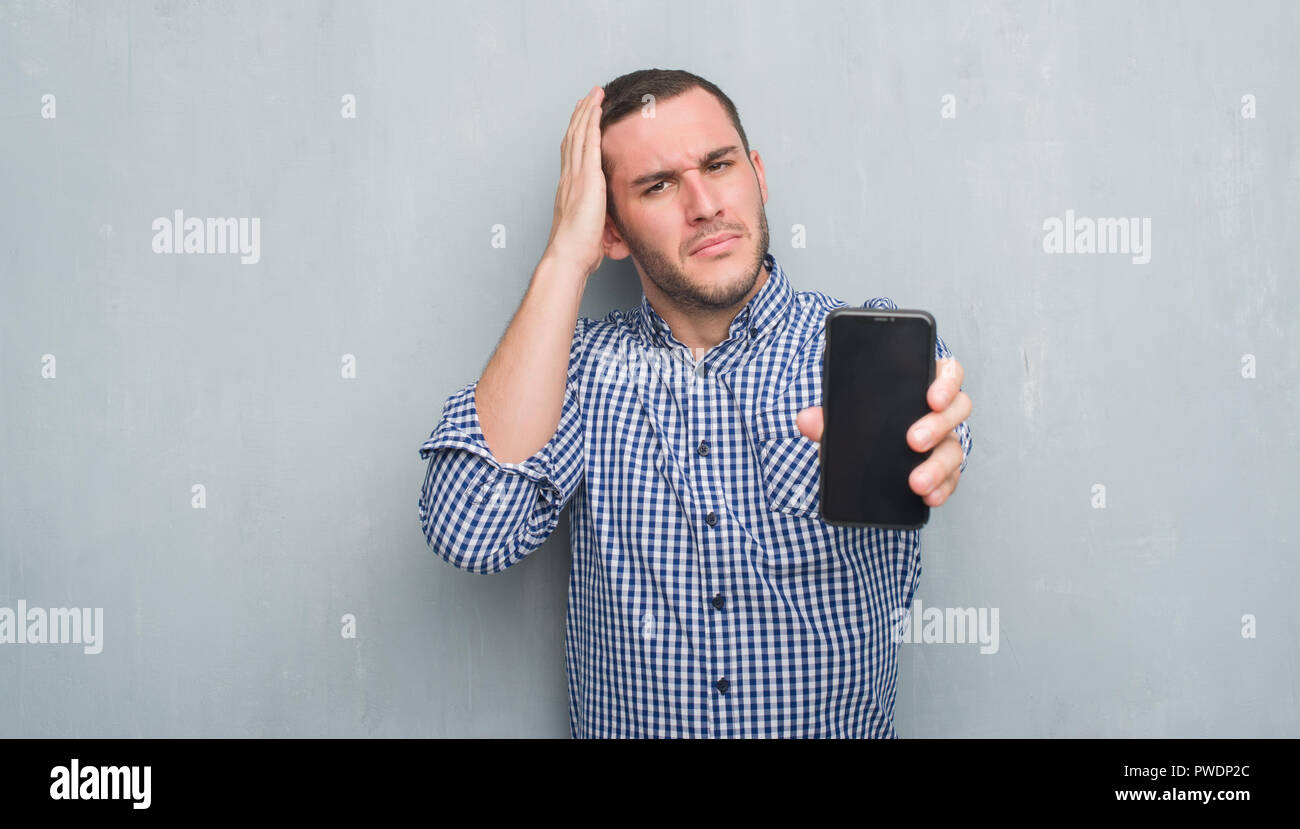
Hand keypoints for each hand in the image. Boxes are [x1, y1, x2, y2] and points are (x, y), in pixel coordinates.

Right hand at [543, 85, 607, 278]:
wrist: (569, 255)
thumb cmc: (579, 250)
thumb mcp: (593, 229)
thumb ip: (600, 220)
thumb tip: (609, 227)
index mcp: (569, 189)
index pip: (573, 154)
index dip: (577, 133)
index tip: (583, 118)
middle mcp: (569, 178)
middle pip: (574, 138)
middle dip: (581, 115)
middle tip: (589, 96)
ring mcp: (575, 176)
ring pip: (580, 135)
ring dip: (587, 112)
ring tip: (595, 94)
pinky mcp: (586, 177)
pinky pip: (588, 143)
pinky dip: (591, 123)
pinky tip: (597, 109)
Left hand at [796, 357, 971, 507]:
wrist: (864, 455)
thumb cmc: (865, 423)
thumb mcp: (847, 416)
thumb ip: (827, 417)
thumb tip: (805, 420)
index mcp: (922, 386)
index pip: (948, 373)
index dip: (946, 383)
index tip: (931, 398)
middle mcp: (941, 412)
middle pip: (958, 410)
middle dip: (938, 425)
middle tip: (913, 440)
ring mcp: (946, 441)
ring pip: (954, 449)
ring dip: (937, 466)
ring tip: (915, 482)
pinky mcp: (944, 470)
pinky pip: (951, 479)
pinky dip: (942, 489)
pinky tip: (928, 497)